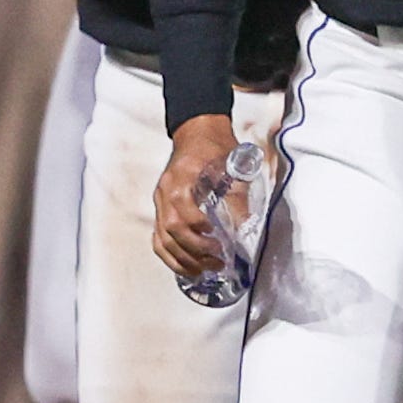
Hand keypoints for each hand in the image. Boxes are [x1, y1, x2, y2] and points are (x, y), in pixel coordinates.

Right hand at [150, 114, 244, 279]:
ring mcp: (159, 201)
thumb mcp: (233, 167)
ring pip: (163, 238)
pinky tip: (186, 266)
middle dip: (195, 252)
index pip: (186, 213)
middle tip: (218, 262)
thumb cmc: (215, 148)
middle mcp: (166, 191)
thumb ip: (237, 198)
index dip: (202, 233)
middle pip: (173, 230)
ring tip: (204, 270)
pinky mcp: (160, 208)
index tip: (221, 244)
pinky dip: (170, 256)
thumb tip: (244, 230)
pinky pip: (158, 238)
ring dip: (183, 259)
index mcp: (182, 179)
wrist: (198, 133)